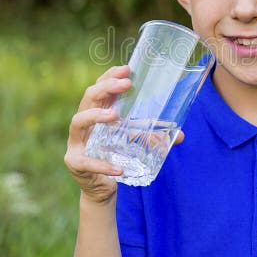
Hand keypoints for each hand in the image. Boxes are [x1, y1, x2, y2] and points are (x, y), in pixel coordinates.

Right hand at [64, 65, 183, 204]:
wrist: (102, 188)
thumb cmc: (117, 156)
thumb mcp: (136, 142)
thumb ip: (155, 137)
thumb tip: (182, 136)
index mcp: (97, 112)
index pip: (99, 87)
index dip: (110, 75)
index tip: (127, 69)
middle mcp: (83, 123)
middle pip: (88, 98)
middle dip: (106, 88)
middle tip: (126, 85)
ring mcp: (76, 142)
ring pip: (78, 121)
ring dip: (95, 116)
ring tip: (114, 115)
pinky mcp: (75, 163)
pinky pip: (86, 161)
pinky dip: (102, 165)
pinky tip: (118, 169)